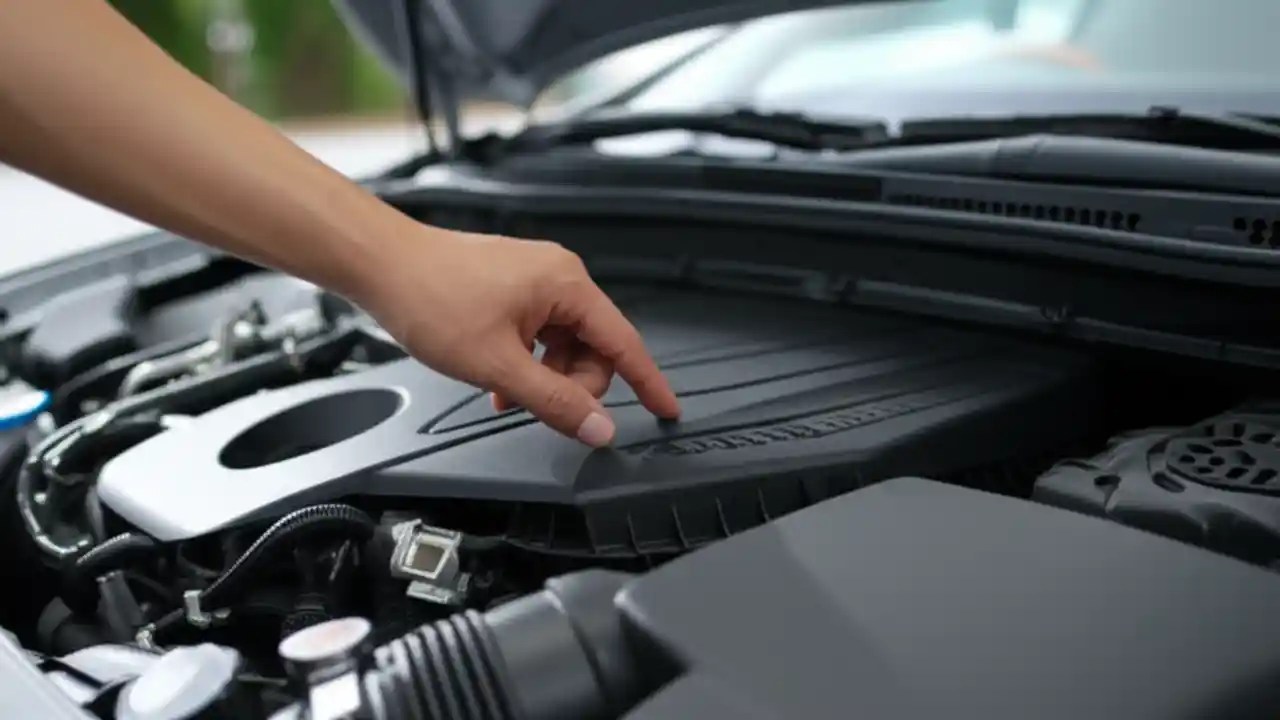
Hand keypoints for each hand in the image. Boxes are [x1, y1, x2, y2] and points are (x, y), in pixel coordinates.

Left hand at [352, 226, 680, 446]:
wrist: (380, 263)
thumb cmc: (430, 296)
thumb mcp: (497, 365)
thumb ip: (554, 402)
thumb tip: (599, 427)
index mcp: (566, 285)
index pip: (624, 342)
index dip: (648, 382)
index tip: (667, 409)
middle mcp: (557, 276)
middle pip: (592, 349)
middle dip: (572, 386)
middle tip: (537, 407)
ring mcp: (533, 279)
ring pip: (563, 346)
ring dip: (543, 378)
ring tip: (505, 395)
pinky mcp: (512, 286)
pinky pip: (538, 335)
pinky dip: (526, 363)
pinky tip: (499, 380)